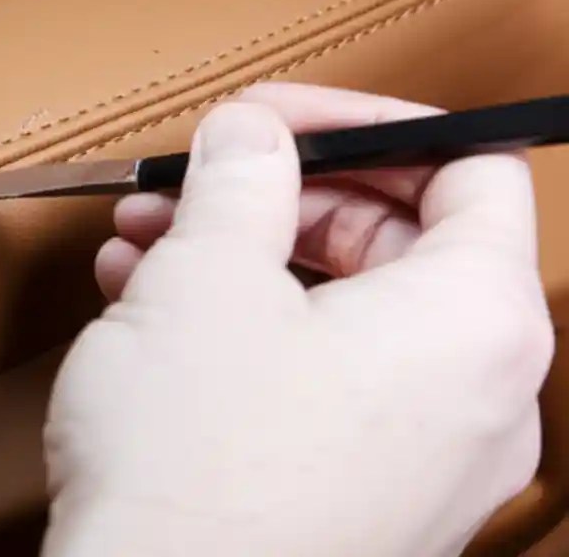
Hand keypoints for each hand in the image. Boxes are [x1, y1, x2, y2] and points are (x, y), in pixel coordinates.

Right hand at [43, 83, 552, 555]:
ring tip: (146, 252)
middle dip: (274, 198)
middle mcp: (477, 399)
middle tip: (192, 185)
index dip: (363, 123)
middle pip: (396, 242)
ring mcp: (425, 463)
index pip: (470, 168)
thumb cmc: (195, 473)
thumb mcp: (206, 276)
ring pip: (343, 317)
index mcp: (475, 324)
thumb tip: (250, 134)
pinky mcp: (364, 503)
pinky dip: (247, 338)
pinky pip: (322, 387)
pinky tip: (154, 323)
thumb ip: (241, 176)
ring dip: (241, 264)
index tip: (277, 119)